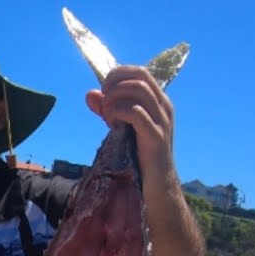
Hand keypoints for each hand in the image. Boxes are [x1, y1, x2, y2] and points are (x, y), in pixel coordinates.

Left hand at [84, 65, 175, 187]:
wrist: (158, 183)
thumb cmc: (141, 154)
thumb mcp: (124, 126)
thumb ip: (109, 109)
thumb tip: (90, 94)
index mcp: (159, 100)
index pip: (140, 71)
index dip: (118, 75)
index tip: (104, 90)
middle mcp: (164, 106)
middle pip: (140, 76)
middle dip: (115, 83)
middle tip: (103, 101)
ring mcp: (162, 120)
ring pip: (138, 90)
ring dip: (115, 97)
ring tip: (106, 114)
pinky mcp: (155, 136)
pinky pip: (135, 112)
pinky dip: (118, 113)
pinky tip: (112, 125)